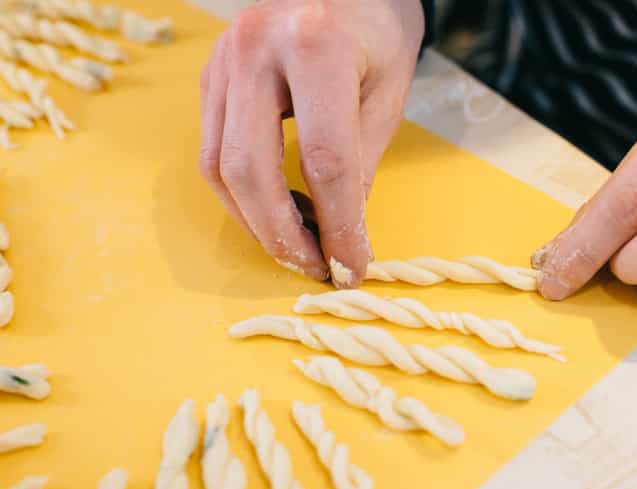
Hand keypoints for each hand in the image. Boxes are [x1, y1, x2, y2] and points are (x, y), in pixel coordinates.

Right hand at [199, 0, 423, 286]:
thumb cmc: (377, 33)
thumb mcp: (386, 96)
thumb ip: (359, 165)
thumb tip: (338, 235)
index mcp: (317, 47)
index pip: (324, 161)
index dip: (337, 225)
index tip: (349, 265)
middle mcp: (256, 48)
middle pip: (250, 169)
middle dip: (281, 235)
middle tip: (312, 267)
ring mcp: (224, 60)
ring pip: (218, 166)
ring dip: (254, 221)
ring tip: (294, 245)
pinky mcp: (210, 75)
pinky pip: (211, 150)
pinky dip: (240, 192)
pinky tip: (272, 209)